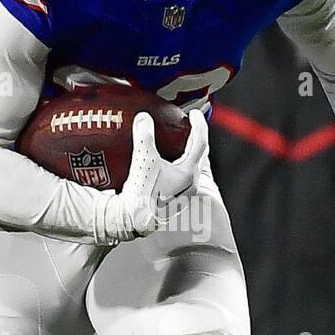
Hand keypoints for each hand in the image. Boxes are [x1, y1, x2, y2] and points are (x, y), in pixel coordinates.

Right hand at [97, 111, 206, 242]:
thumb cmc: (143, 194)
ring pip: (189, 167)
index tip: (193, 114)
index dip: (199, 124)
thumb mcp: (143, 160)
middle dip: (195, 138)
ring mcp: (182, 193)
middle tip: (189, 127)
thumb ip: (144, 135)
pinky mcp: (171, 199)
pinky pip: (179, 177)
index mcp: (188, 171)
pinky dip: (174, 165)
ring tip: (176, 144)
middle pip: (198, 155)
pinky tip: (162, 165)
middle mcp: (189, 183)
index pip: (200, 142)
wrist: (133, 220)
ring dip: (185, 153)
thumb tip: (143, 118)